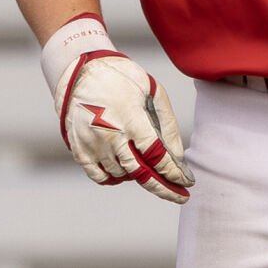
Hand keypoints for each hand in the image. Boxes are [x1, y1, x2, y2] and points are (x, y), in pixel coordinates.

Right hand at [55, 50, 194, 203]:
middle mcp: (111, 136)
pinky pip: (99, 176)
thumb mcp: (153, 92)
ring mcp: (93, 145)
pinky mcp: (79, 150)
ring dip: (139, 176)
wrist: (81, 71)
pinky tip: (126, 173)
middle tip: (179, 196)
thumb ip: (166, 125)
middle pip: (140, 174)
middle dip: (163, 188)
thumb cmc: (123, 79)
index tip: (187, 184)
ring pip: (122, 175)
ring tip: (150, 168)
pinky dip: (115, 178)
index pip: (157, 157)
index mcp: (132, 119)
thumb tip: (177, 155)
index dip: (174, 173)